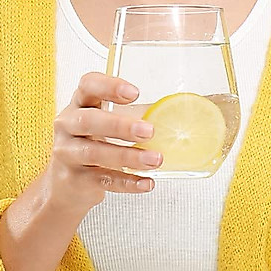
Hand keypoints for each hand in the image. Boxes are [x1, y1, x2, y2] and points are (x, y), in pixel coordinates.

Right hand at [41, 73, 163, 217]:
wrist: (67, 184)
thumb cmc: (98, 143)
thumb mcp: (113, 123)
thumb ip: (145, 113)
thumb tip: (203, 102)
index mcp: (81, 104)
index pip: (87, 86)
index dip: (108, 86)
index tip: (133, 92)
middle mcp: (68, 125)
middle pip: (88, 121)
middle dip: (120, 126)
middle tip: (149, 131)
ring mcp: (67, 153)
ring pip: (95, 152)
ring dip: (128, 157)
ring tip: (156, 159)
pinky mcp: (74, 179)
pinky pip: (102, 180)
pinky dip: (127, 182)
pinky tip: (146, 183)